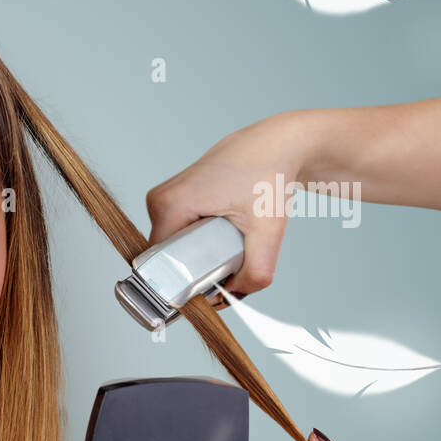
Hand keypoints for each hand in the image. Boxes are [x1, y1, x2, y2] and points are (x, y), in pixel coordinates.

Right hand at [146, 112, 312, 303]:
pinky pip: (176, 230)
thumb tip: (233, 297)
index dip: (183, 280)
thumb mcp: (267, 230)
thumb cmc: (270, 173)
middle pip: (166, 254)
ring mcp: (166, 195)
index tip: (209, 286)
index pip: (160, 261)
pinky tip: (220, 233)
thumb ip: (256, 271)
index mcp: (170, 204)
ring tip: (227, 242)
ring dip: (195, 254)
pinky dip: (196, 239)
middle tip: (227, 260)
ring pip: (171, 244)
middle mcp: (160, 199)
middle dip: (194, 267)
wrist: (280, 143)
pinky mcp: (176, 194)